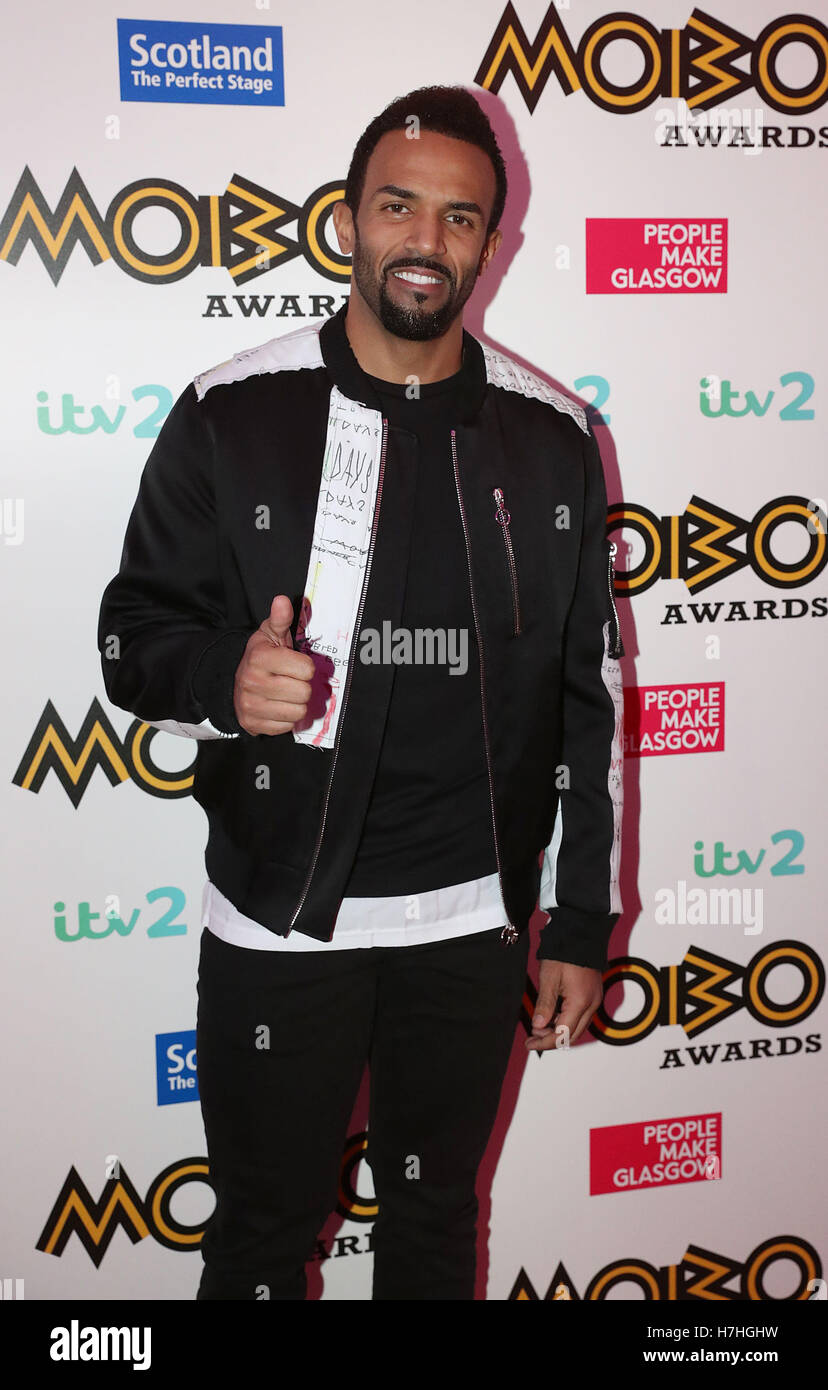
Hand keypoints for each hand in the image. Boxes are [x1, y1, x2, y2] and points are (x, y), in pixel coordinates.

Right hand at [233, 594, 319, 735]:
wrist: (233, 685)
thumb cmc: (259, 659)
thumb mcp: (268, 635)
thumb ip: (280, 619)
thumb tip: (282, 600)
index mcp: (260, 658)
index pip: (306, 669)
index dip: (304, 666)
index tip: (294, 664)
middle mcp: (253, 683)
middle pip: (304, 692)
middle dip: (301, 686)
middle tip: (290, 680)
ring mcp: (251, 706)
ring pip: (298, 712)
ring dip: (296, 704)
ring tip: (285, 694)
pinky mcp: (254, 725)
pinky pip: (287, 726)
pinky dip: (286, 718)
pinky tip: (277, 706)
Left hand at [526, 959, 603, 1053]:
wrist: (581, 935)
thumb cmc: (564, 953)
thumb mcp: (549, 978)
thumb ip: (544, 1004)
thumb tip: (538, 1026)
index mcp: (581, 1002)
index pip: (563, 1034)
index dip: (545, 1042)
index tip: (529, 1044)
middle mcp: (592, 1005)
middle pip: (572, 1035)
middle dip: (551, 1040)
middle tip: (532, 1039)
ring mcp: (595, 1000)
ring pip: (577, 1027)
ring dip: (558, 1031)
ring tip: (538, 1027)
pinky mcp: (593, 995)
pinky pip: (580, 1016)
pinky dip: (565, 1021)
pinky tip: (551, 1016)